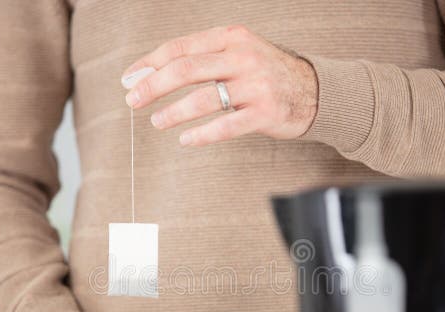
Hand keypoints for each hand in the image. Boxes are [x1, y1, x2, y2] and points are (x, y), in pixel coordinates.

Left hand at [122, 25, 317, 146]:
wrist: (315, 90)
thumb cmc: (267, 73)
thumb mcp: (239, 52)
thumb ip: (204, 59)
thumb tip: (154, 73)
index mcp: (230, 38)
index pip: (180, 48)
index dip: (149, 64)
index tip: (129, 79)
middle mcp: (242, 58)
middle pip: (185, 70)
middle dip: (153, 86)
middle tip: (133, 101)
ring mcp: (255, 85)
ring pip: (203, 98)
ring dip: (173, 112)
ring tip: (156, 121)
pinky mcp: (265, 113)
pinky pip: (226, 126)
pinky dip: (202, 135)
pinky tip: (185, 139)